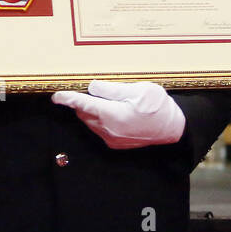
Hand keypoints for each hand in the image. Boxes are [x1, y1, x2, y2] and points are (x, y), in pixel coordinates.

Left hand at [52, 79, 185, 148]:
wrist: (174, 129)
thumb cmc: (158, 106)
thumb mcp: (138, 90)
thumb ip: (112, 89)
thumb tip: (92, 88)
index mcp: (113, 115)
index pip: (83, 105)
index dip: (67, 99)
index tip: (57, 96)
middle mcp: (108, 130)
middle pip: (84, 113)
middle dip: (83, 101)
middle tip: (95, 90)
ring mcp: (111, 139)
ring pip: (90, 122)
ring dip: (92, 111)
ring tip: (109, 100)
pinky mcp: (115, 144)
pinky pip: (99, 129)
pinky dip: (100, 119)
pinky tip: (113, 111)